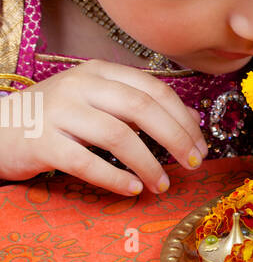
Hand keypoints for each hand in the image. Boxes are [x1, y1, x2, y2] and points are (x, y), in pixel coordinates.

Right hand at [0, 61, 207, 194]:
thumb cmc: (54, 119)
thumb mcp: (95, 103)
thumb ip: (137, 108)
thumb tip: (189, 122)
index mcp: (99, 72)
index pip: (153, 88)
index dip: (183, 118)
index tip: (200, 145)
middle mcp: (80, 86)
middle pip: (141, 107)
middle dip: (176, 138)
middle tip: (193, 164)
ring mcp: (59, 113)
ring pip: (117, 135)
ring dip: (148, 163)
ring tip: (162, 184)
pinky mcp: (43, 142)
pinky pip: (86, 162)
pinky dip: (114, 178)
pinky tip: (132, 189)